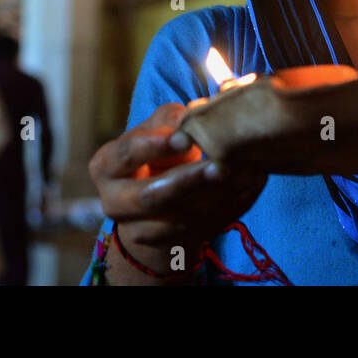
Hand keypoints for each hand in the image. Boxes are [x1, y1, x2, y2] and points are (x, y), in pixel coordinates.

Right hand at [87, 103, 266, 262]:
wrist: (157, 198)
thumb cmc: (157, 150)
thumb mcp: (156, 128)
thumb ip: (171, 119)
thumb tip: (195, 112)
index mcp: (106, 165)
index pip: (126, 154)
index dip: (154, 146)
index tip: (184, 138)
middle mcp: (115, 202)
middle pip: (151, 196)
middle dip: (188, 181)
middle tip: (220, 166)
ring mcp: (139, 230)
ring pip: (179, 219)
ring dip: (217, 197)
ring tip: (247, 173)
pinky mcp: (168, 245)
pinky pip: (202, 230)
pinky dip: (230, 208)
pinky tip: (250, 186)